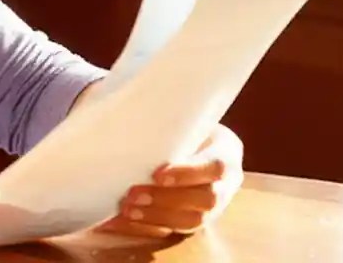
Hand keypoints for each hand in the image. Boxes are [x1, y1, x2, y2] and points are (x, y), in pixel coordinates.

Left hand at [100, 124, 243, 237]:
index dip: (188, 173)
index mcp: (226, 151)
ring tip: (126, 210)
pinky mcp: (192, 223)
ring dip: (155, 217)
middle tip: (132, 195)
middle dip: (167, 200)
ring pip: (191, 222)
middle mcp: (225, 184)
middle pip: (206, 200)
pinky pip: (172, 232)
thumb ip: (164, 121)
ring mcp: (212, 207)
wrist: (183, 141)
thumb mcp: (180, 117)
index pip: (215, 166)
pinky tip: (118, 221)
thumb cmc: (178, 124)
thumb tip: (116, 110)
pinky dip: (143, 228)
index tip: (157, 174)